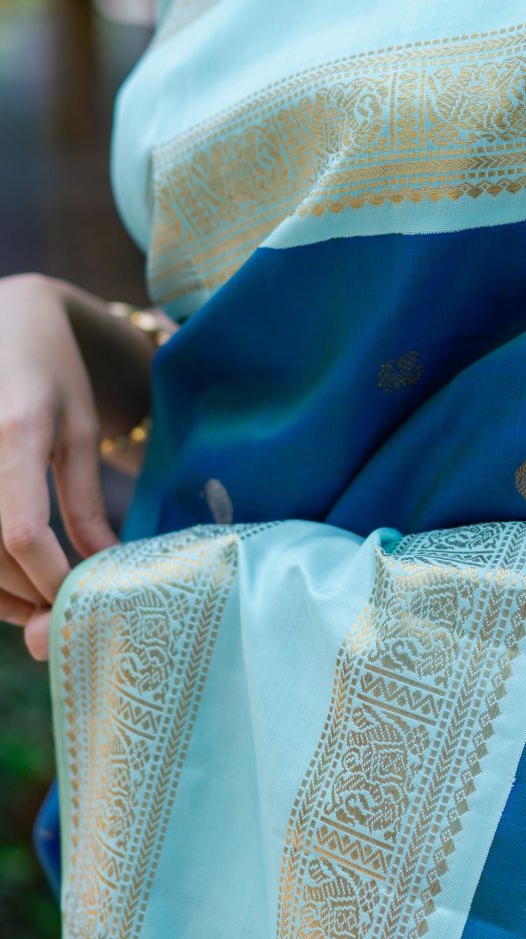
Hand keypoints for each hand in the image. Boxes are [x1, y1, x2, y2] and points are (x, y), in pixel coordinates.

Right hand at [0, 274, 133, 660]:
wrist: (4, 324)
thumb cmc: (49, 374)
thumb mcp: (79, 430)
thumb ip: (86, 500)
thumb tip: (104, 564)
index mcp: (16, 433)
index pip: (23, 532)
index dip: (49, 579)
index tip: (80, 601)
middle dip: (25, 594)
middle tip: (62, 614)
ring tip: (34, 604)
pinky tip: (4, 580)